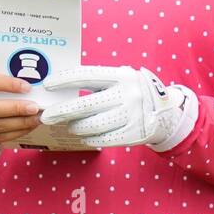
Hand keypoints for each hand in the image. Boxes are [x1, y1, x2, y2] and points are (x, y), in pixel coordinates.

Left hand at [38, 65, 190, 148]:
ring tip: (71, 126)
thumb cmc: (134, 92)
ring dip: (76, 127)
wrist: (167, 112)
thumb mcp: (122, 79)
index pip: (86, 75)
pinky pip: (103, 139)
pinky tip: (85, 136)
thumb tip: (63, 91)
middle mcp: (128, 94)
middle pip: (85, 104)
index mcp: (122, 75)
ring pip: (92, 125)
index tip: (48, 85)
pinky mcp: (134, 134)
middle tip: (46, 116)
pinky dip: (90, 138)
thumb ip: (99, 82)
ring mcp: (132, 115)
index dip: (65, 80)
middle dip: (61, 111)